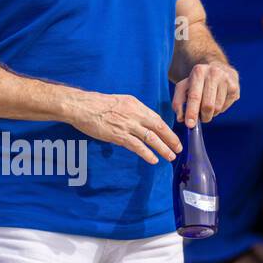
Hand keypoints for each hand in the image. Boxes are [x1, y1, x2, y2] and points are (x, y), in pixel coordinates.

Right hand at [65, 90, 181, 164]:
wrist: (83, 107)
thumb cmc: (98, 105)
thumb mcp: (120, 102)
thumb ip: (132, 112)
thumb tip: (141, 123)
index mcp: (136, 105)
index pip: (157, 118)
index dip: (167, 129)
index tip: (174, 137)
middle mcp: (135, 114)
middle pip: (159, 128)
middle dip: (171, 139)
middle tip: (179, 149)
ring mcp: (128, 125)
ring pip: (151, 138)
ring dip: (162, 148)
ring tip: (170, 157)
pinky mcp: (119, 135)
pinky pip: (137, 146)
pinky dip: (147, 153)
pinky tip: (154, 160)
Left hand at [173, 61, 239, 127]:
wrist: (218, 69)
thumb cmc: (197, 82)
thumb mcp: (183, 87)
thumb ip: (178, 102)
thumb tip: (180, 118)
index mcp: (198, 72)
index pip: (194, 96)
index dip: (191, 112)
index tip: (190, 125)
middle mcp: (214, 73)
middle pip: (208, 105)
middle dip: (203, 117)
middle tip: (200, 118)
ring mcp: (226, 80)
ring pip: (217, 108)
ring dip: (210, 113)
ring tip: (207, 106)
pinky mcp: (235, 88)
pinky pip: (225, 108)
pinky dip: (219, 109)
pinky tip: (217, 101)